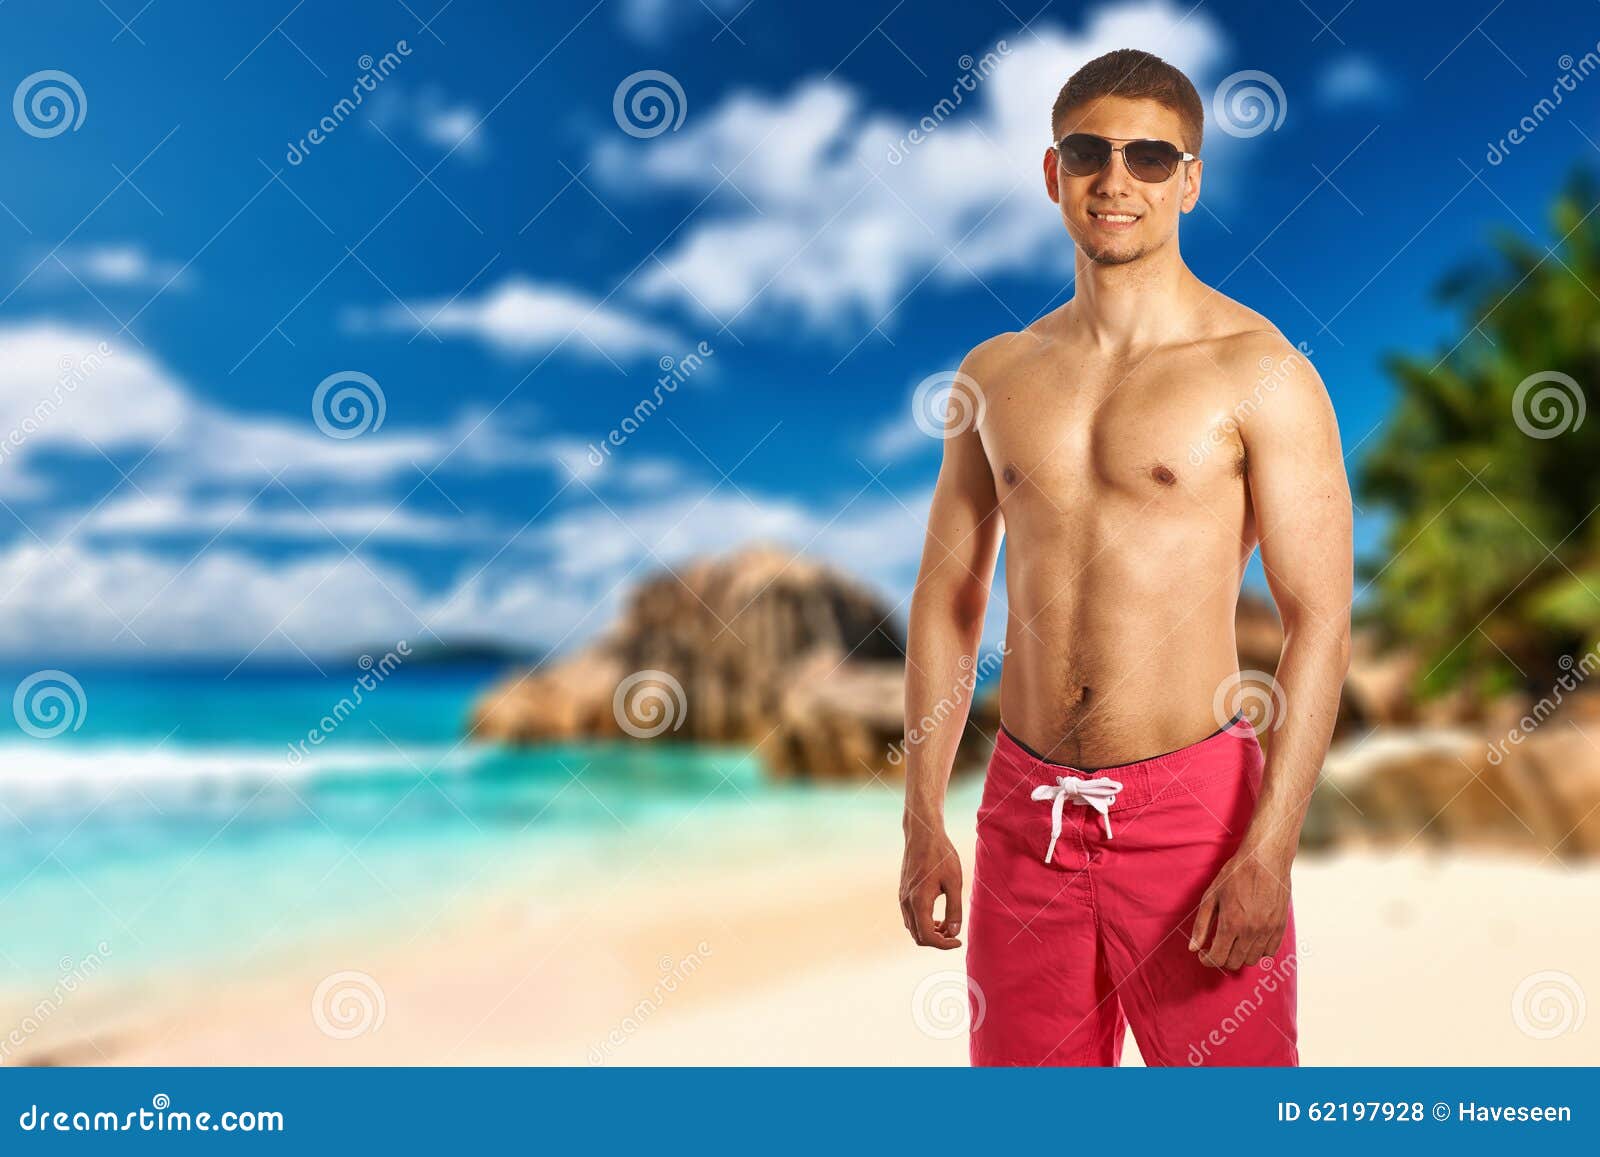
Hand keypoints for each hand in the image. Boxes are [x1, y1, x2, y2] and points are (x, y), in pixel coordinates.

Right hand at [899, 824, 962, 948]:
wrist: (923, 834)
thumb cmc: (941, 855)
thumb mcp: (954, 882)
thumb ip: (954, 910)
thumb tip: (954, 932)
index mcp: (919, 902)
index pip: (927, 937)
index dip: (943, 945)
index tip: (958, 942)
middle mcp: (906, 902)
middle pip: (917, 936)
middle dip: (936, 940)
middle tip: (954, 934)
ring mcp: (902, 897)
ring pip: (912, 927)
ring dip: (929, 932)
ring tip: (947, 924)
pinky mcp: (903, 892)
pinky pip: (910, 916)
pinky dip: (923, 922)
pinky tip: (937, 915)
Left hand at [1188, 846, 1290, 969]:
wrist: (1265, 859)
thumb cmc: (1235, 874)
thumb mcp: (1211, 896)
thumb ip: (1201, 924)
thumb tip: (1193, 948)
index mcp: (1231, 923)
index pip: (1218, 958)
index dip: (1207, 960)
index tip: (1203, 955)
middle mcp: (1251, 931)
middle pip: (1234, 962)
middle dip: (1222, 958)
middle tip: (1216, 947)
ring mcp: (1268, 930)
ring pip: (1252, 960)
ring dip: (1239, 956)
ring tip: (1233, 942)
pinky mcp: (1280, 927)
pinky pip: (1269, 952)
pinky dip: (1258, 951)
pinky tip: (1250, 939)